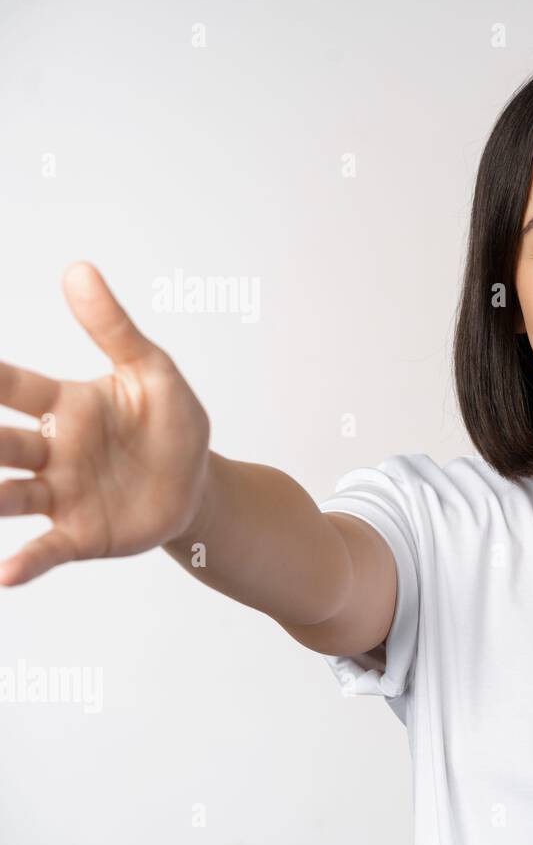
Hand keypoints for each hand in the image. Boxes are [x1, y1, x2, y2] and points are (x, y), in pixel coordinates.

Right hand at [0, 262, 210, 584]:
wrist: (202, 486)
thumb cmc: (173, 425)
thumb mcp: (153, 373)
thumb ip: (114, 328)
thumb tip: (78, 269)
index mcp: (63, 406)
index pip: (9, 385)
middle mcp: (49, 450)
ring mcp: (60, 494)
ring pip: (7, 495)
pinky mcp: (80, 533)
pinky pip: (45, 548)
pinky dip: (24, 561)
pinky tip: (4, 574)